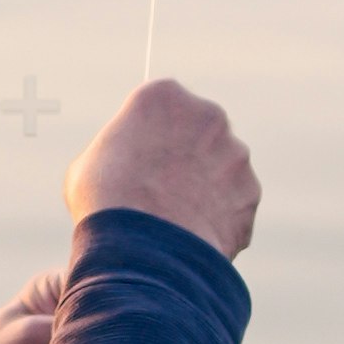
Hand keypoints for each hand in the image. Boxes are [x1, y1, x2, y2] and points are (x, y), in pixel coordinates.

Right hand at [66, 75, 259, 260]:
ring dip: (206, 191)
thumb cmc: (105, 201)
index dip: (151, 138)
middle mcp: (209, 115)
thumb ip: (123, 150)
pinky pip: (234, 207)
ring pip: (222, 171)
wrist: (142, 248)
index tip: (142, 161)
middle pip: (200, 135)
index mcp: (165, 96)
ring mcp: (236, 154)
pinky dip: (218, 223)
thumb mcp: (93, 162)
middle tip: (163, 192)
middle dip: (187, 160)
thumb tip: (129, 162)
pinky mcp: (251, 193)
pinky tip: (191, 239)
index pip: (163, 109)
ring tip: (176, 222)